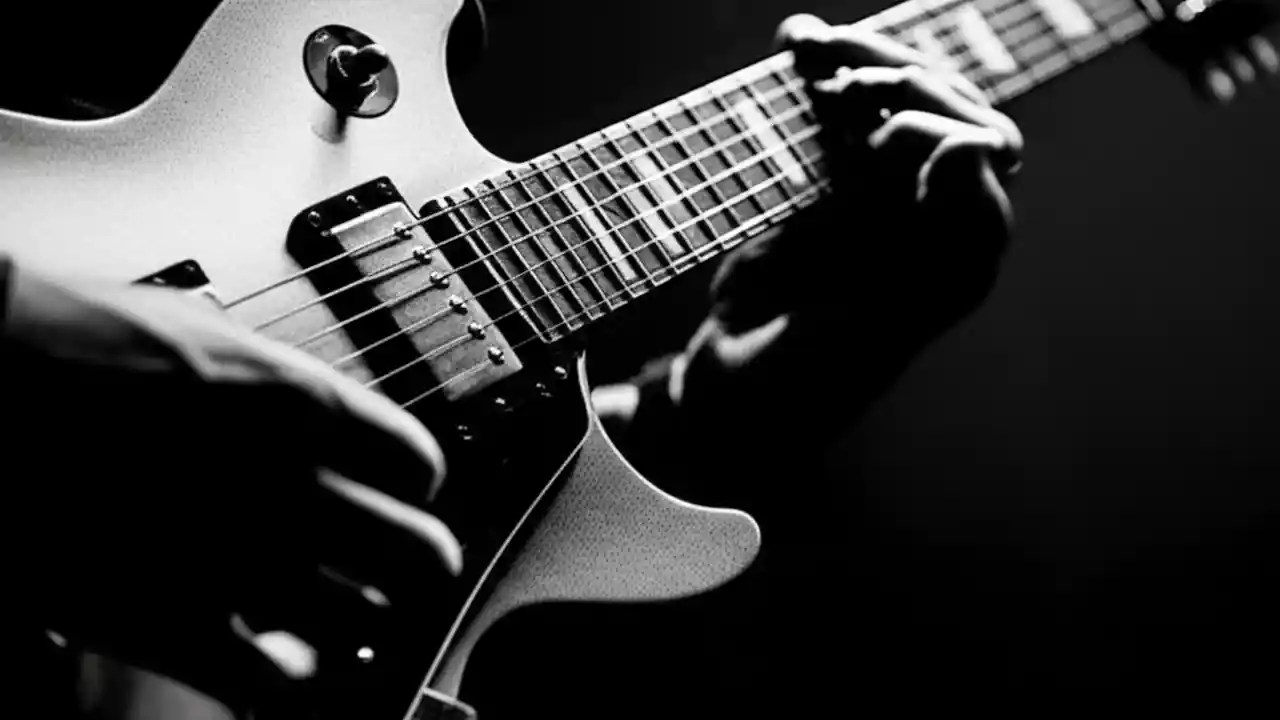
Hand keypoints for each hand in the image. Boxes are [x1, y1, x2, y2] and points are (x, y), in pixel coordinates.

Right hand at [1, 260, 460, 714]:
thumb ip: (271, 384)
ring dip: (351, 627)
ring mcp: (236, 559)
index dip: (411, 487)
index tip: (395, 496)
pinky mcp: (170, 625)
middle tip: (388, 573)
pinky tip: (269, 668)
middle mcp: (286, 482)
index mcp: (298, 403)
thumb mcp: (197, 334)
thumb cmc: (62, 341)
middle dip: (412, 570)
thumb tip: (315, 416)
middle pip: (418, 556)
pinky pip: (276, 689)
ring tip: (326, 619)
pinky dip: (286, 686)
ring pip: (363, 627)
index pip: (419, 464)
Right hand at [598, 15, 1020, 503]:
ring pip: (899, 99)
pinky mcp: (834, 180)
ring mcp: (881, 194)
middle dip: (902, 85)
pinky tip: (792, 42)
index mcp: (955, 261)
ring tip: (807, 44)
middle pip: (950, 113)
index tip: (875, 140)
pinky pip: (842, 111)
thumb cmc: (791, 384)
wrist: (727, 387)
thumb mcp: (850, 335)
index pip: (985, 162)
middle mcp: (931, 220)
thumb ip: (910, 247)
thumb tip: (964, 151)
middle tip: (841, 87)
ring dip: (860, 58)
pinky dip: (818, 69)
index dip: (940, 131)